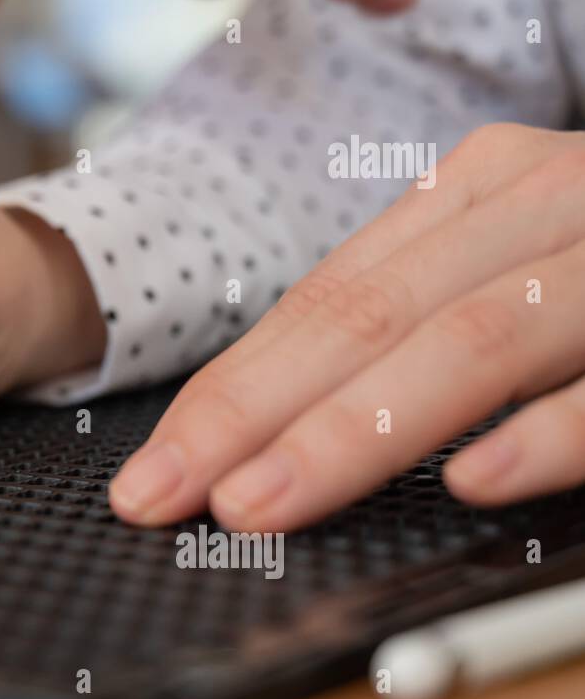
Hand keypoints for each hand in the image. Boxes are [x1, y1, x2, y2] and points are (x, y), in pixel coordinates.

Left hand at [109, 123, 584, 530]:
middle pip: (365, 318)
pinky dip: (554, 427)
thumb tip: (276, 422)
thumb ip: (412, 322)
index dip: (226, 392)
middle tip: (163, 498)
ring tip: (265, 503)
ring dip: (358, 433)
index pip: (319, 304)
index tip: (153, 471)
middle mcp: (539, 202)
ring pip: (470, 338)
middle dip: (249, 417)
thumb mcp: (506, 267)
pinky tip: (478, 479)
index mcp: (474, 195)